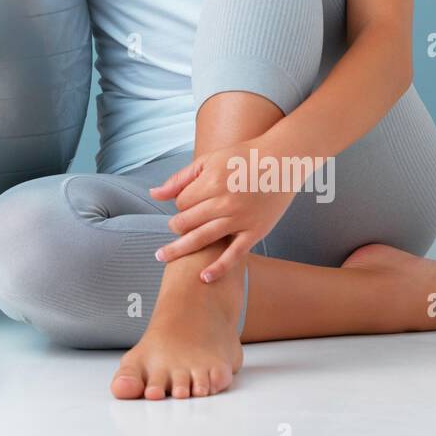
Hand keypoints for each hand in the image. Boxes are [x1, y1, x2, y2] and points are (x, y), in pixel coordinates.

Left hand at [147, 137, 299, 281]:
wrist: (282, 162)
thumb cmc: (243, 158)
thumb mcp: (209, 160)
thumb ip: (181, 179)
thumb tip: (154, 194)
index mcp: (211, 182)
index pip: (181, 202)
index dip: (180, 205)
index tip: (187, 203)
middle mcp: (224, 202)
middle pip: (187, 221)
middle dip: (177, 226)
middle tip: (178, 227)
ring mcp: (240, 219)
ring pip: (202, 238)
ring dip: (180, 248)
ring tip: (163, 256)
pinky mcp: (255, 232)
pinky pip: (234, 254)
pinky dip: (218, 268)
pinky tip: (203, 277)